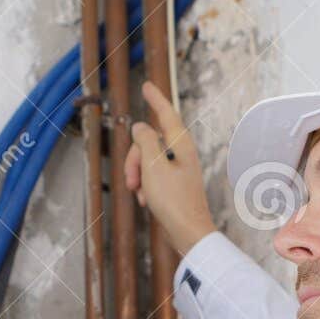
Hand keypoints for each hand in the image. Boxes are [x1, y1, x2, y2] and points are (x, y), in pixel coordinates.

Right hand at [125, 79, 216, 255]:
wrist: (188, 232)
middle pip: (150, 142)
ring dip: (138, 175)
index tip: (147, 86)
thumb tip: (141, 128)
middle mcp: (182, 153)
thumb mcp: (153, 167)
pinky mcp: (175, 185)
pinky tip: (146, 201)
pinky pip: (153, 177)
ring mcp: (179, 169)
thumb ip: (145, 141)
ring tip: (139, 194)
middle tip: (130, 180)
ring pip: (149, 161)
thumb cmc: (173, 201)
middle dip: (134, 158)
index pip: (166, 114)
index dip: (155, 99)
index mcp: (180, 144)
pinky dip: (145, 186)